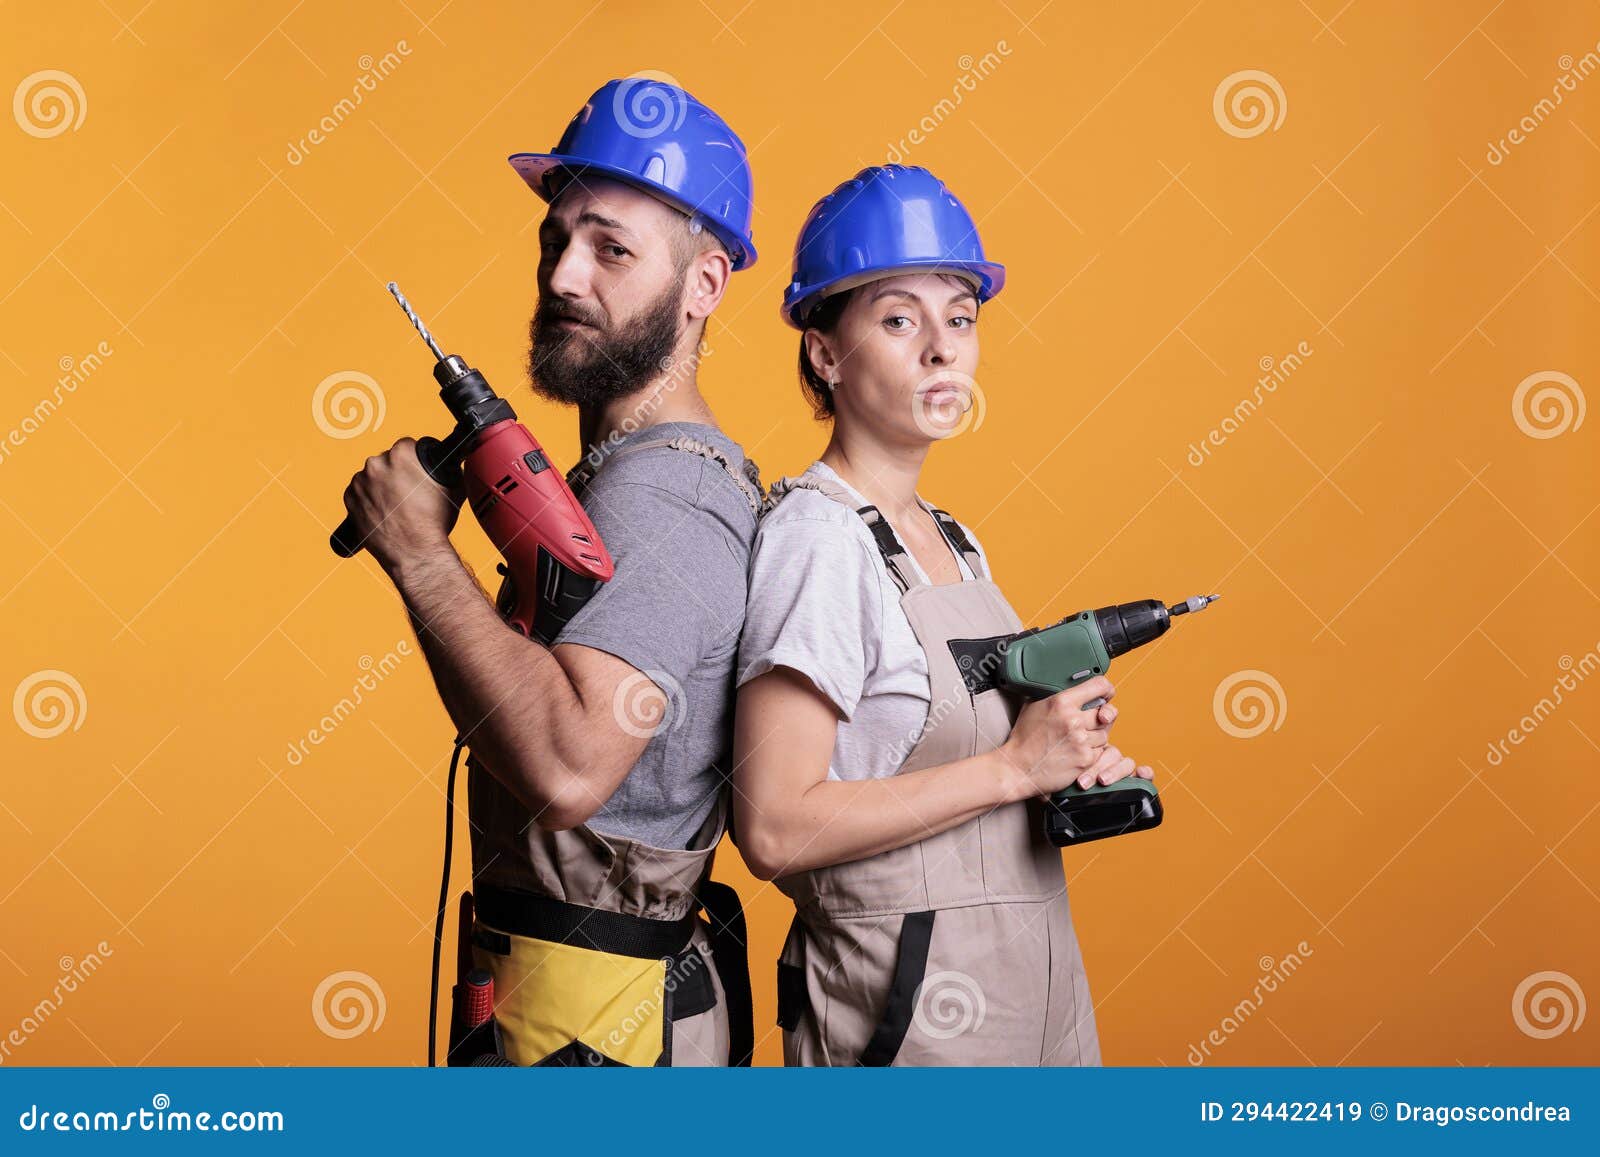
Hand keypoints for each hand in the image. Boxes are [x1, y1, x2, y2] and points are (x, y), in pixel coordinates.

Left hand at [340, 437, 464, 573]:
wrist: (415, 553)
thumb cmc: (433, 523)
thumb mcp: (451, 487)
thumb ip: (445, 468)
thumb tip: (447, 462)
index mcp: (400, 454)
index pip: (406, 445)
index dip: (412, 460)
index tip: (414, 472)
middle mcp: (376, 464)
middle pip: (386, 461)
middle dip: (394, 473)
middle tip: (406, 493)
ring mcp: (360, 482)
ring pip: (371, 477)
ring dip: (379, 487)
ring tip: (394, 506)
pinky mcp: (349, 500)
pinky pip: (358, 494)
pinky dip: (367, 500)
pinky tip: (382, 512)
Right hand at [996, 676, 1151, 798]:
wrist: (1018, 768)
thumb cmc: (1024, 740)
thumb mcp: (1033, 706)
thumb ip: (1054, 695)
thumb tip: (1067, 686)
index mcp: (1061, 702)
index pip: (1099, 686)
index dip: (1105, 689)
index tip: (1105, 693)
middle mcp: (1074, 720)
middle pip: (1105, 711)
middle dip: (1099, 716)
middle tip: (1087, 721)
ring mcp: (1081, 740)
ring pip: (1105, 733)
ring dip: (1095, 736)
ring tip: (1077, 739)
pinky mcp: (1085, 759)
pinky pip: (1101, 751)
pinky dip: (1092, 752)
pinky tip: (1076, 752)